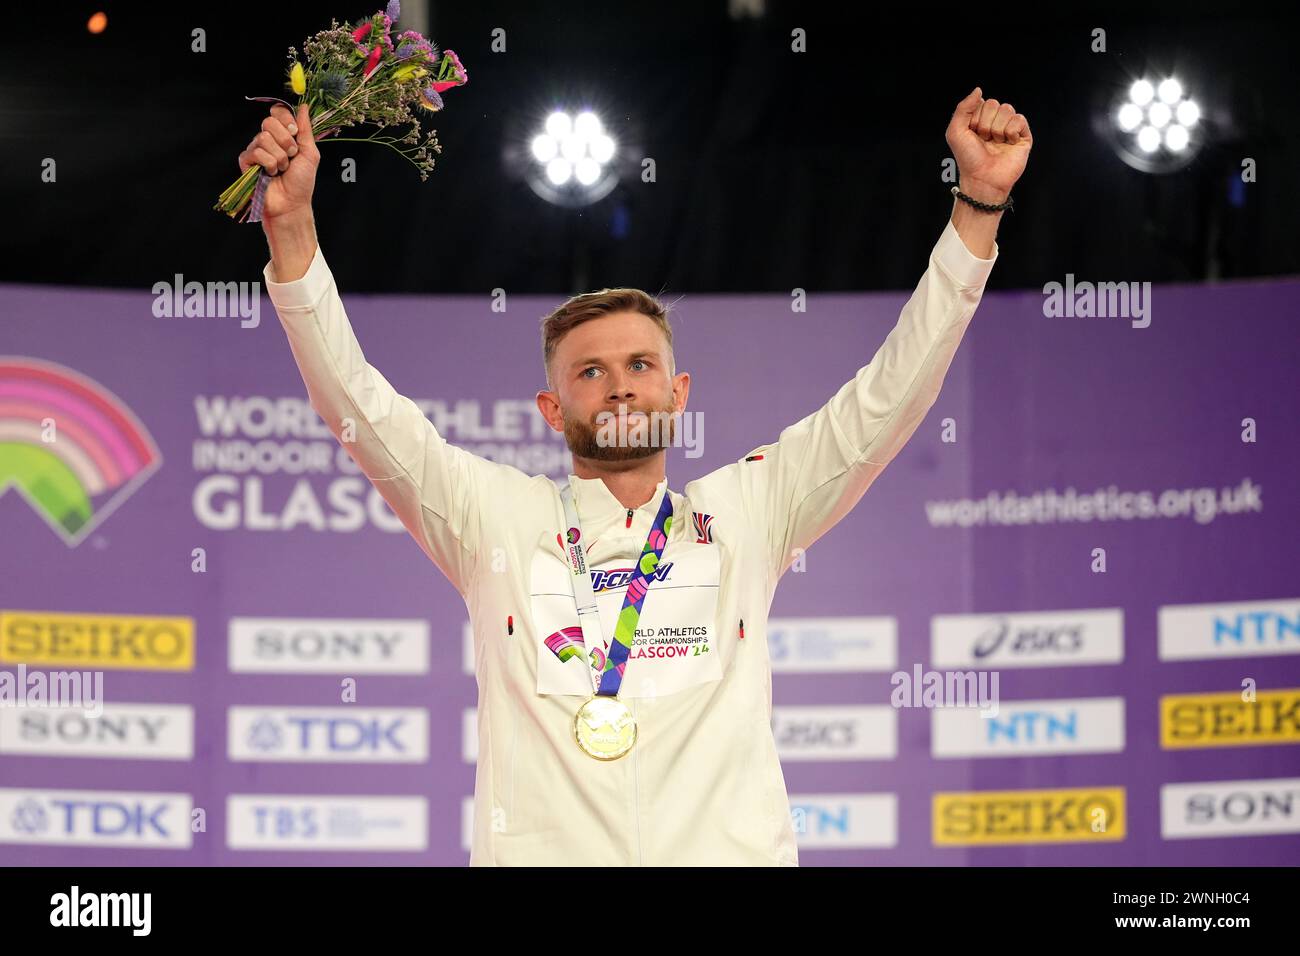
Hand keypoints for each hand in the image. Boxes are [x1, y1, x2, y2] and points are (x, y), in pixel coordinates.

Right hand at [236, 103, 319, 221]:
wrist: (292, 203)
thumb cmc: (301, 182)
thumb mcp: (310, 153)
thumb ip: (305, 129)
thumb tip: (303, 106)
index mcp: (282, 135)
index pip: (277, 112)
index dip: (285, 118)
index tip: (295, 132)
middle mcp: (268, 139)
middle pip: (269, 122)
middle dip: (285, 141)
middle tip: (291, 156)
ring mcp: (256, 149)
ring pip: (263, 138)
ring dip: (279, 157)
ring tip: (282, 169)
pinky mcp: (246, 161)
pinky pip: (256, 152)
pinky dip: (269, 164)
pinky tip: (271, 174)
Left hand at [945, 88, 1031, 203]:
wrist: (982, 178)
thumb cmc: (968, 158)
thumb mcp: (955, 131)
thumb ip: (963, 108)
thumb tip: (979, 89)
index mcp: (981, 119)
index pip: (982, 102)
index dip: (975, 118)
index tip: (972, 134)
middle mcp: (996, 122)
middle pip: (995, 104)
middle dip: (985, 123)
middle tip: (984, 140)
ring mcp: (1010, 129)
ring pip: (1007, 109)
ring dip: (997, 128)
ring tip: (995, 143)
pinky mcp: (1023, 136)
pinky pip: (1019, 119)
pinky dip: (1010, 132)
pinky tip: (1008, 143)